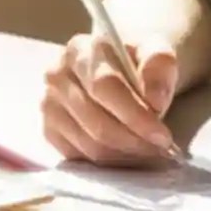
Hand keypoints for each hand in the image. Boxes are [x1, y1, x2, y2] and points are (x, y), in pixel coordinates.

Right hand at [41, 33, 179, 166]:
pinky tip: (127, 153)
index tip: (161, 135)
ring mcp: (49, 104)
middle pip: (96, 120)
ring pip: (88, 143)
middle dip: (133, 140)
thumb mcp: (158, 51)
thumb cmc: (139, 61)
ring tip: (149, 150)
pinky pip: (78, 156)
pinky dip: (108, 161)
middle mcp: (57, 75)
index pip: (104, 86)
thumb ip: (160, 65)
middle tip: (160, 148)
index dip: (134, 115)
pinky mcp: (50, 129)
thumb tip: (154, 100)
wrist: (124, 68)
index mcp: (81, 50)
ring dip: (124, 153)